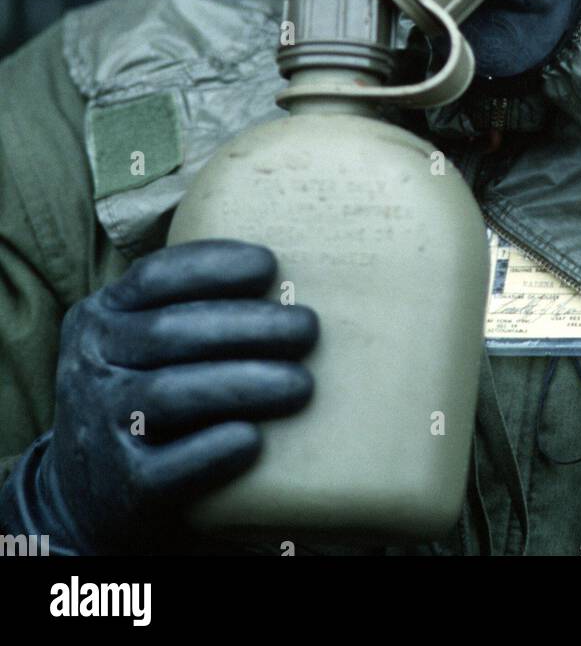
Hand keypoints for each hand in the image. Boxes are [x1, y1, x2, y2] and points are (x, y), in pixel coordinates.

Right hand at [0, 240, 317, 553]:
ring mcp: (97, 428)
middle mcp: (89, 367)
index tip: (270, 266)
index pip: (154, 278)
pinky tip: (254, 441)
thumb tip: (281, 280)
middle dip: (248, 325)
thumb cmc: (142, 401)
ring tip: (301, 383)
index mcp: (98, 319)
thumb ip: (185, 311)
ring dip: (243, 384)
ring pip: (170, 394)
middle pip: (170, 332)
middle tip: (306, 328)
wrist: (88, 500)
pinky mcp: (119, 489)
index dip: (214, 266)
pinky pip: (166, 468)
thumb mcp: (137, 345)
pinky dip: (212, 452)